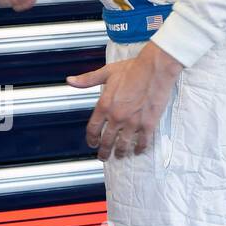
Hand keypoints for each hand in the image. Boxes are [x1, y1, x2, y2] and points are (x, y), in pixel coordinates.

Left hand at [67, 42, 182, 159]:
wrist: (155, 68)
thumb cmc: (133, 69)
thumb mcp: (106, 73)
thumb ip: (88, 80)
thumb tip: (71, 80)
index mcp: (105, 105)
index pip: (93, 128)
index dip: (91, 139)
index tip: (92, 143)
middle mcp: (117, 116)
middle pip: (107, 141)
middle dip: (104, 151)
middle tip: (104, 156)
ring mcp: (132, 122)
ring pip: (123, 145)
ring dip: (120, 153)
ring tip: (119, 156)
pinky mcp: (148, 124)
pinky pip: (143, 142)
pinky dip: (139, 148)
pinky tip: (137, 150)